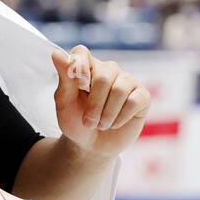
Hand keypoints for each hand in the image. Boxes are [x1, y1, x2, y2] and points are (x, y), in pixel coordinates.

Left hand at [50, 44, 150, 158]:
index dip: (80, 68)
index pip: (82, 52)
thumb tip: (56, 53)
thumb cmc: (76, 121)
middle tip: (88, 122)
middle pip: (103, 77)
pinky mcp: (142, 96)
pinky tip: (115, 124)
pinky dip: (121, 117)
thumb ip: (64, 77)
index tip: (80, 87)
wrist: (92, 146)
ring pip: (119, 90)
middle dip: (94, 105)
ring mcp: (127, 81)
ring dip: (107, 114)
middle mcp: (108, 70)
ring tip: (101, 125)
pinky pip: (134, 101)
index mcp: (86, 67)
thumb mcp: (65, 102)